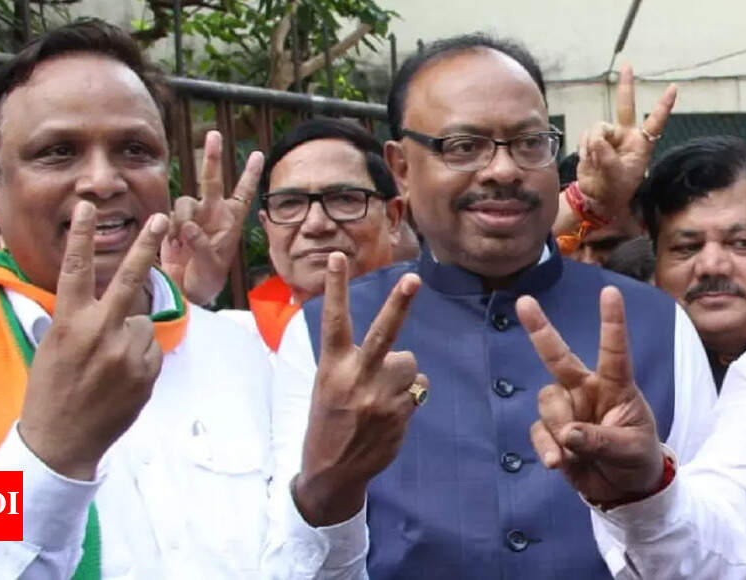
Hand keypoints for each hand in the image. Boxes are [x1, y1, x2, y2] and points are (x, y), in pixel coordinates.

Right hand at [19, 202, 169, 480]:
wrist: (63, 440)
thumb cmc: (52, 390)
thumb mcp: (53, 348)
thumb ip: (80, 321)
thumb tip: (105, 306)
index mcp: (70, 323)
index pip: (75, 270)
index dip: (81, 236)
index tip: (86, 208)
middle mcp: (100, 333)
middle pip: (128, 279)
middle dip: (145, 245)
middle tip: (162, 217)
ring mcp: (127, 353)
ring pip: (142, 324)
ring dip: (131, 336)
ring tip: (108, 365)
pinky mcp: (147, 372)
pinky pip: (150, 350)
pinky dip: (140, 358)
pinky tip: (120, 379)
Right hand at [161, 130, 262, 304]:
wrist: (186, 290)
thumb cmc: (207, 279)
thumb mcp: (211, 266)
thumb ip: (202, 245)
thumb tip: (189, 226)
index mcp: (231, 222)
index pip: (243, 194)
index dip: (250, 174)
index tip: (258, 154)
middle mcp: (213, 213)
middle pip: (212, 180)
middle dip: (213, 157)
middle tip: (214, 134)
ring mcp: (193, 217)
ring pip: (185, 201)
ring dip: (182, 219)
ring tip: (184, 243)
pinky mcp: (174, 223)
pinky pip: (170, 215)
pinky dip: (170, 227)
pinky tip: (173, 243)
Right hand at [294, 252, 424, 525]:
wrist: (333, 471)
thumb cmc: (330, 420)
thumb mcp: (328, 387)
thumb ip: (357, 364)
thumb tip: (404, 358)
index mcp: (332, 367)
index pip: (334, 321)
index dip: (336, 287)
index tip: (338, 257)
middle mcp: (356, 378)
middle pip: (383, 334)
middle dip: (399, 304)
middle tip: (413, 279)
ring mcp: (381, 398)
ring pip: (409, 364)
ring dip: (403, 374)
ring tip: (382, 395)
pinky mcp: (401, 415)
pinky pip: (417, 390)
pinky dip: (408, 397)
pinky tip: (389, 414)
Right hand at [517, 286, 662, 505]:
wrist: (624, 490)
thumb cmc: (637, 458)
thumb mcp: (630, 450)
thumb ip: (600, 440)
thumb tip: (566, 433)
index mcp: (616, 386)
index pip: (614, 350)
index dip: (611, 322)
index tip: (610, 292)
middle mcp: (587, 391)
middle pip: (559, 357)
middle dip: (540, 329)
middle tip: (523, 301)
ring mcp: (567, 410)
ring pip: (547, 401)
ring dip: (556, 425)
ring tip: (570, 451)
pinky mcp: (552, 433)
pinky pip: (538, 431)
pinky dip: (545, 446)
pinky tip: (556, 462)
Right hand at [576, 64, 675, 216]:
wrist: (596, 198)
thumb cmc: (615, 191)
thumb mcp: (616, 177)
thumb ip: (607, 157)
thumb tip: (597, 138)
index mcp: (641, 145)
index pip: (655, 123)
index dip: (663, 106)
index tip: (673, 88)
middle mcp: (626, 136)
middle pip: (625, 106)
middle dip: (626, 85)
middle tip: (628, 65)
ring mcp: (609, 136)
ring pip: (598, 127)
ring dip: (594, 145)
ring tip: (597, 163)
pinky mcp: (593, 139)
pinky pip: (587, 135)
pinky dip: (585, 148)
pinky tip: (589, 159)